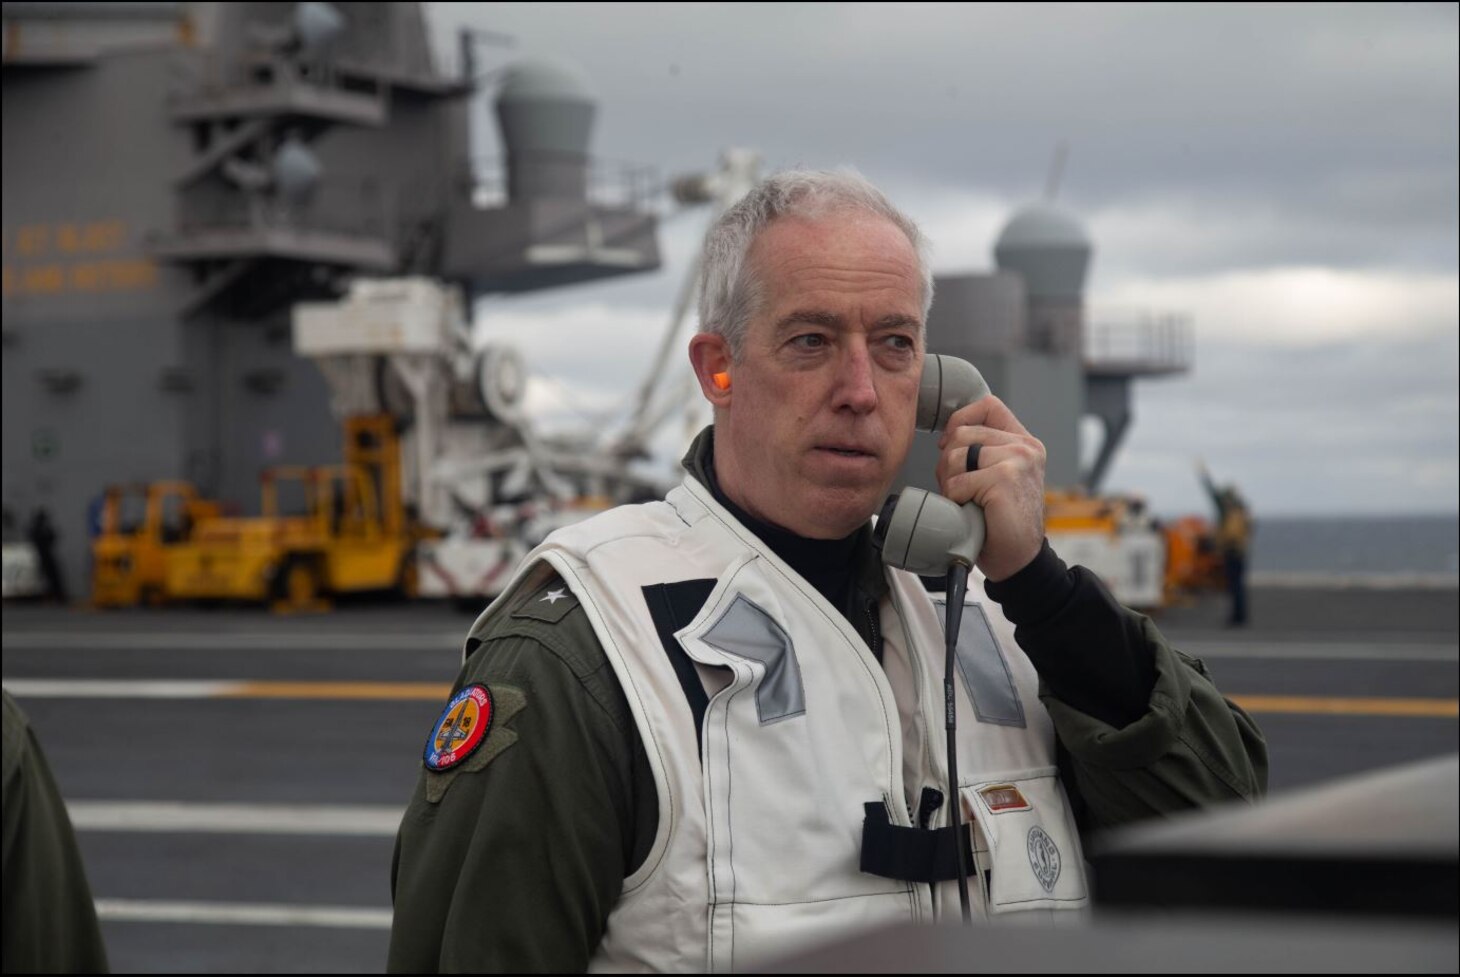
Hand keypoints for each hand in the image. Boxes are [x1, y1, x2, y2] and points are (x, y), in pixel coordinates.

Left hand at [935, 395, 1045, 581]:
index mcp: (1024, 442)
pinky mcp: (1005, 478)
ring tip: (968, 501)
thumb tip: (945, 437)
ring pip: (955, 456)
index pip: (986, 406)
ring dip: (950, 483)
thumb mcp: (996, 476)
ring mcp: (1017, 460)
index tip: (951, 445)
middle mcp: (1025, 447)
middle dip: (949, 463)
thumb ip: (982, 451)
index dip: (959, 420)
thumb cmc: (1000, 521)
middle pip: (962, 433)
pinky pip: (956, 482)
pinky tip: (972, 512)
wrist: (1018, 559)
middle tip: (961, 489)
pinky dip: (955, 500)